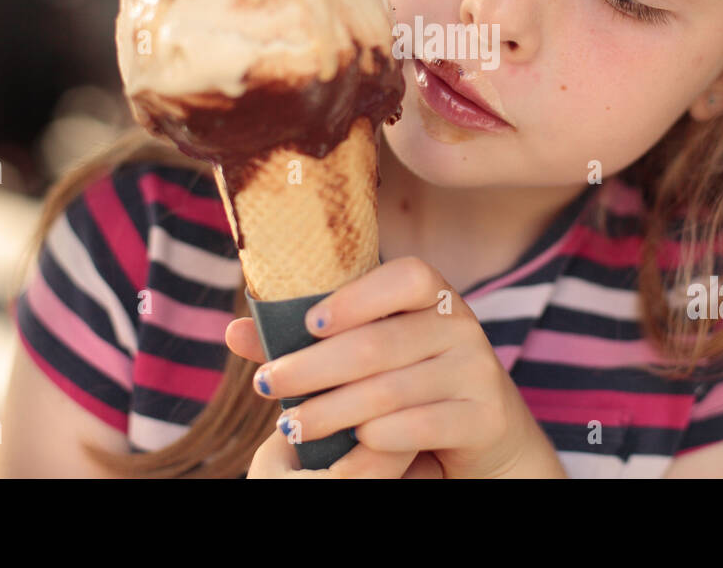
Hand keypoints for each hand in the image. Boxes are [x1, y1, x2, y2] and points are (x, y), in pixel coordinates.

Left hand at [225, 257, 565, 478]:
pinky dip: (376, 439)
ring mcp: (478, 370)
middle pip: (380, 343)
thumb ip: (309, 341)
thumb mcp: (369, 354)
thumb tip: (234, 331)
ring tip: (292, 426)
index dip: (356, 297)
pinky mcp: (484, 416)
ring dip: (332, 411)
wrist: (488, 432)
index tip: (307, 325)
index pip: (407, 276)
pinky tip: (348, 448)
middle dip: (313, 367)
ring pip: (391, 390)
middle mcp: (462, 325)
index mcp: (435, 296)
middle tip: (266, 386)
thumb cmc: (412, 381)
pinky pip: (422, 426)